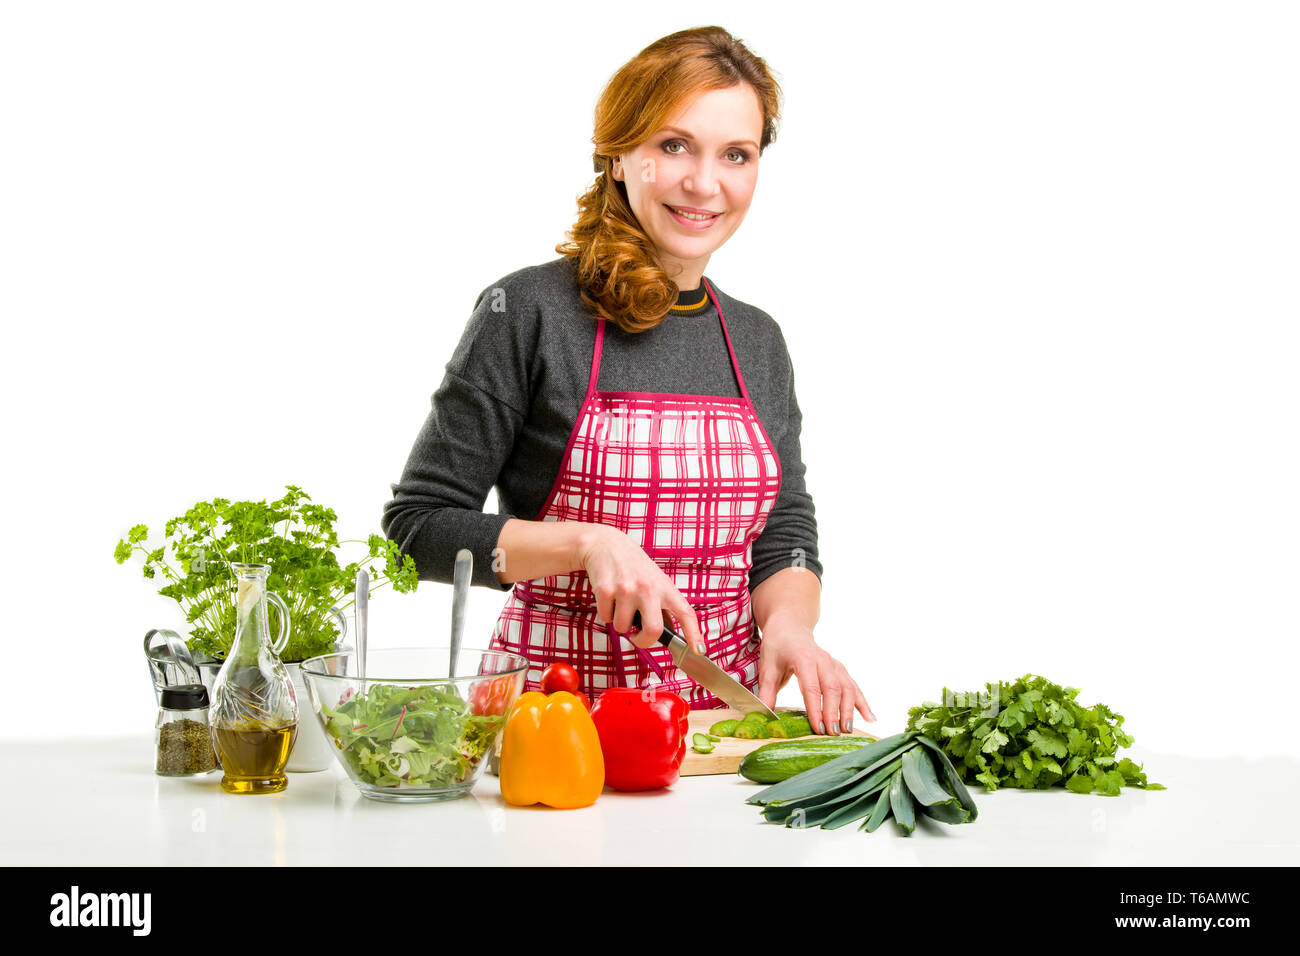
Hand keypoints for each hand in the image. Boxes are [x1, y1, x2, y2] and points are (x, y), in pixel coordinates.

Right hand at [576, 524, 705, 653]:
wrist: (606, 545)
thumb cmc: (635, 566)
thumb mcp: (656, 581)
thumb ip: (663, 606)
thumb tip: (669, 633)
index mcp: (665, 588)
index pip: (685, 613)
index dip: (694, 634)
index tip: (700, 649)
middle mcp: (648, 588)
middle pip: (653, 630)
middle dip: (643, 642)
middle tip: (637, 637)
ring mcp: (626, 589)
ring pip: (623, 628)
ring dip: (620, 623)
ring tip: (620, 604)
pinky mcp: (606, 590)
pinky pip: (605, 618)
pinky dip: (606, 612)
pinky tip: (609, 597)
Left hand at [756, 625, 874, 734]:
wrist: (790, 627)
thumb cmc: (777, 647)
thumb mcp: (767, 667)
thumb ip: (767, 692)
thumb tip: (763, 716)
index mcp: (804, 659)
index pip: (812, 688)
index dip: (816, 709)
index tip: (817, 728)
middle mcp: (823, 660)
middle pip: (832, 689)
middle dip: (834, 713)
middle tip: (833, 733)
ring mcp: (834, 664)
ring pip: (847, 687)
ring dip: (849, 710)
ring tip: (848, 730)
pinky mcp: (840, 669)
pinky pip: (854, 686)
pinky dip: (863, 702)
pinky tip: (871, 718)